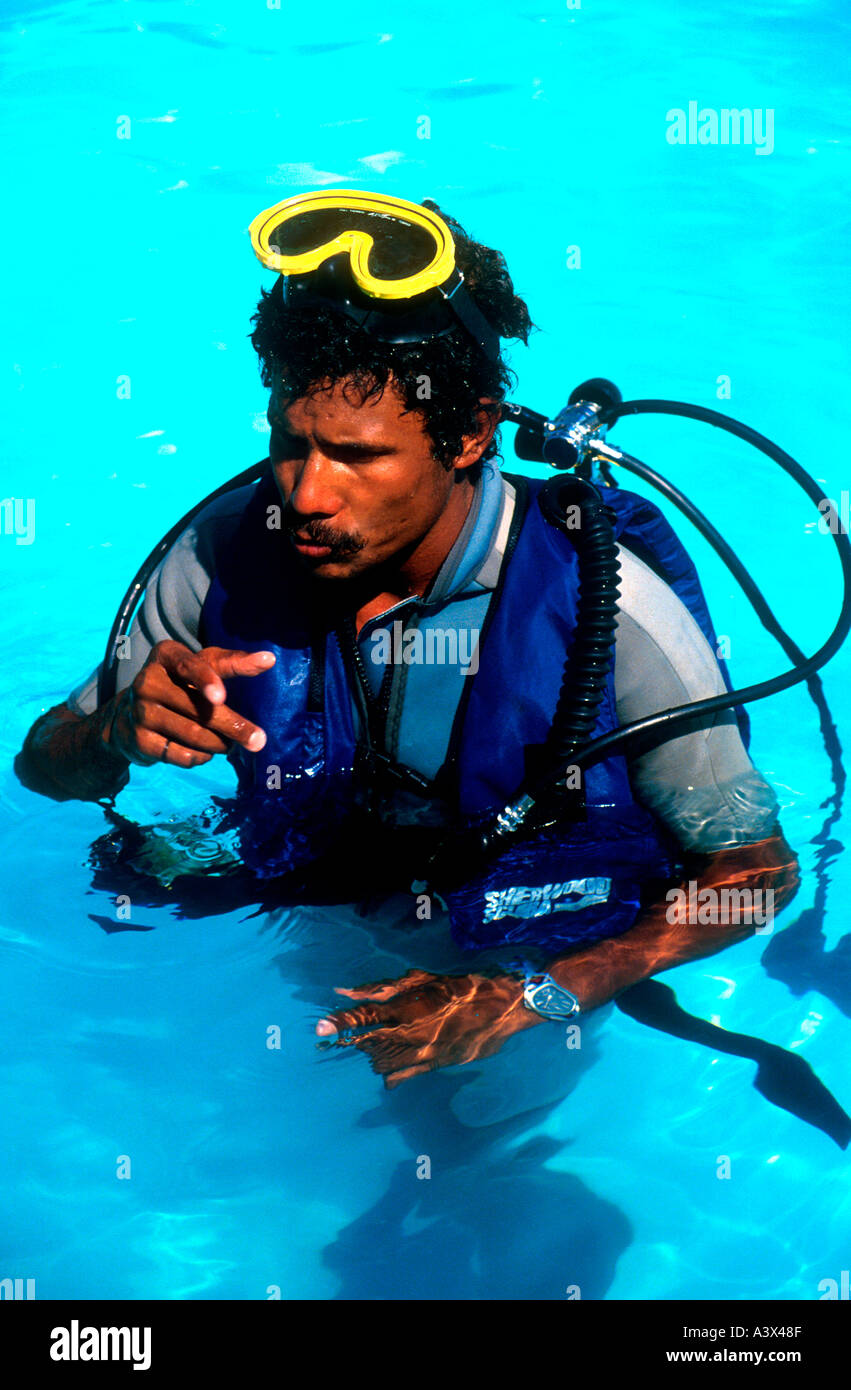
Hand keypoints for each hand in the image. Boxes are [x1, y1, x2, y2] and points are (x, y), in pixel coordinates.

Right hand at [104, 639, 275, 768]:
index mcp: (165, 656)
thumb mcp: (201, 666)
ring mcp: (140, 712)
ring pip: (192, 734)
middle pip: (198, 709)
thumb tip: (269, 659)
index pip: (188, 666)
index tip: (221, 697)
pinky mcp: (139, 740)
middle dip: (233, 726)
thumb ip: (232, 663)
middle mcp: (148, 681)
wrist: (130, 715)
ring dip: (220, 744)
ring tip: (229, 744)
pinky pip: (180, 754)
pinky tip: (205, 752)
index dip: (205, 681)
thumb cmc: (180, 683)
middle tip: (258, 740)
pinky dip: (201, 757)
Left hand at [315, 967, 541, 1087]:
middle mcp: (410, 1036)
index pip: (362, 1019)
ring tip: (381, 1041)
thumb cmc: (460, 987)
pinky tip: (387, 1072)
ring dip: (374, 1053)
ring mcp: (422, 1055)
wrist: (501, 1009)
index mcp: (405, 1010)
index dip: (339, 1023)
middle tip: (356, 1031)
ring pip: (381, 1063)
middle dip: (357, 1038)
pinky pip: (402, 1076)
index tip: (319, 1030)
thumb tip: (345, 992)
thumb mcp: (421, 980)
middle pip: (368, 1045)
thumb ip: (382, 988)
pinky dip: (390, 1074)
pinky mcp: (433, 1066)